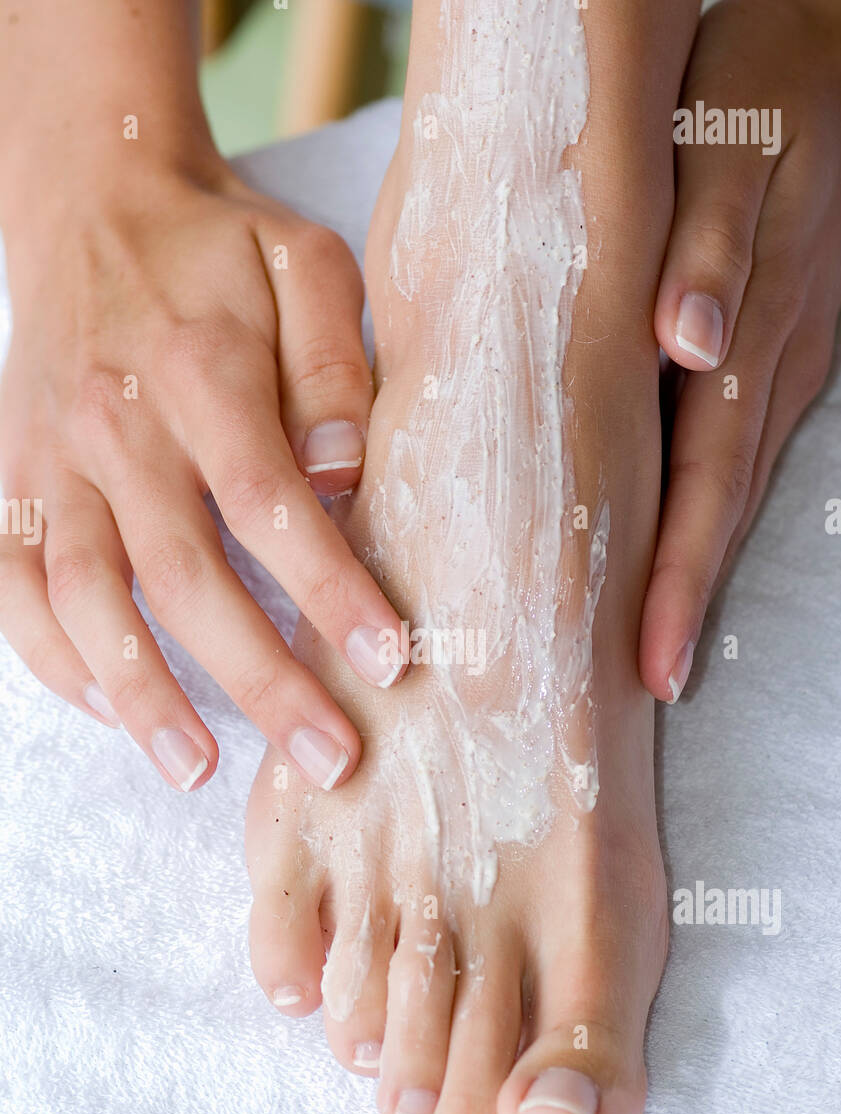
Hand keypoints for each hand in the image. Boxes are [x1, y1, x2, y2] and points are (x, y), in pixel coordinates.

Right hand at [0, 158, 406, 791]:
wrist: (91, 199)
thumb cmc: (217, 247)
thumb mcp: (304, 266)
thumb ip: (331, 366)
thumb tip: (343, 476)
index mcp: (199, 372)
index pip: (270, 503)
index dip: (330, 592)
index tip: (388, 665)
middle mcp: (115, 428)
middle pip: (186, 577)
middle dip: (262, 680)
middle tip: (329, 759)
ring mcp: (53, 463)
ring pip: (87, 599)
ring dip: (142, 695)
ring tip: (200, 771)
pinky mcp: (17, 484)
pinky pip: (17, 589)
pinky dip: (56, 659)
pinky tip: (112, 712)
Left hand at [642, 0, 840, 701]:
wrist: (827, 42)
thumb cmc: (750, 84)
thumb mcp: (724, 139)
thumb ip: (704, 243)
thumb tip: (687, 344)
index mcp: (751, 325)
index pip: (705, 477)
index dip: (679, 573)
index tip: (653, 659)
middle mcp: (772, 359)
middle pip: (723, 503)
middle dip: (686, 599)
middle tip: (650, 684)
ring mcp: (784, 354)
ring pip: (736, 482)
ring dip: (700, 565)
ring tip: (661, 645)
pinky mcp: (780, 340)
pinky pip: (739, 440)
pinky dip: (711, 504)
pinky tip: (679, 540)